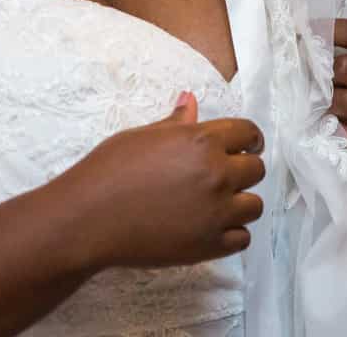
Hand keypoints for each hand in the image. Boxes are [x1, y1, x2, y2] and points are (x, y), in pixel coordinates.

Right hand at [62, 92, 264, 269]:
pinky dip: (231, 233)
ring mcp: (216, 212)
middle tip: (222, 175)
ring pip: (254, 206)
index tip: (245, 146)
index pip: (248, 133)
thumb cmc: (109, 170)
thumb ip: (176, 123)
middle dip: (243, 169)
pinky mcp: (209, 245)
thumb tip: (190, 101)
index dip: (248, 138)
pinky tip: (210, 227)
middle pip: (256, 169)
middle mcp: (216, 174)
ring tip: (215, 203)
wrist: (90, 217)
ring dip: (240, 203)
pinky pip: (242, 238)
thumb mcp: (143, 136)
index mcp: (201, 141)